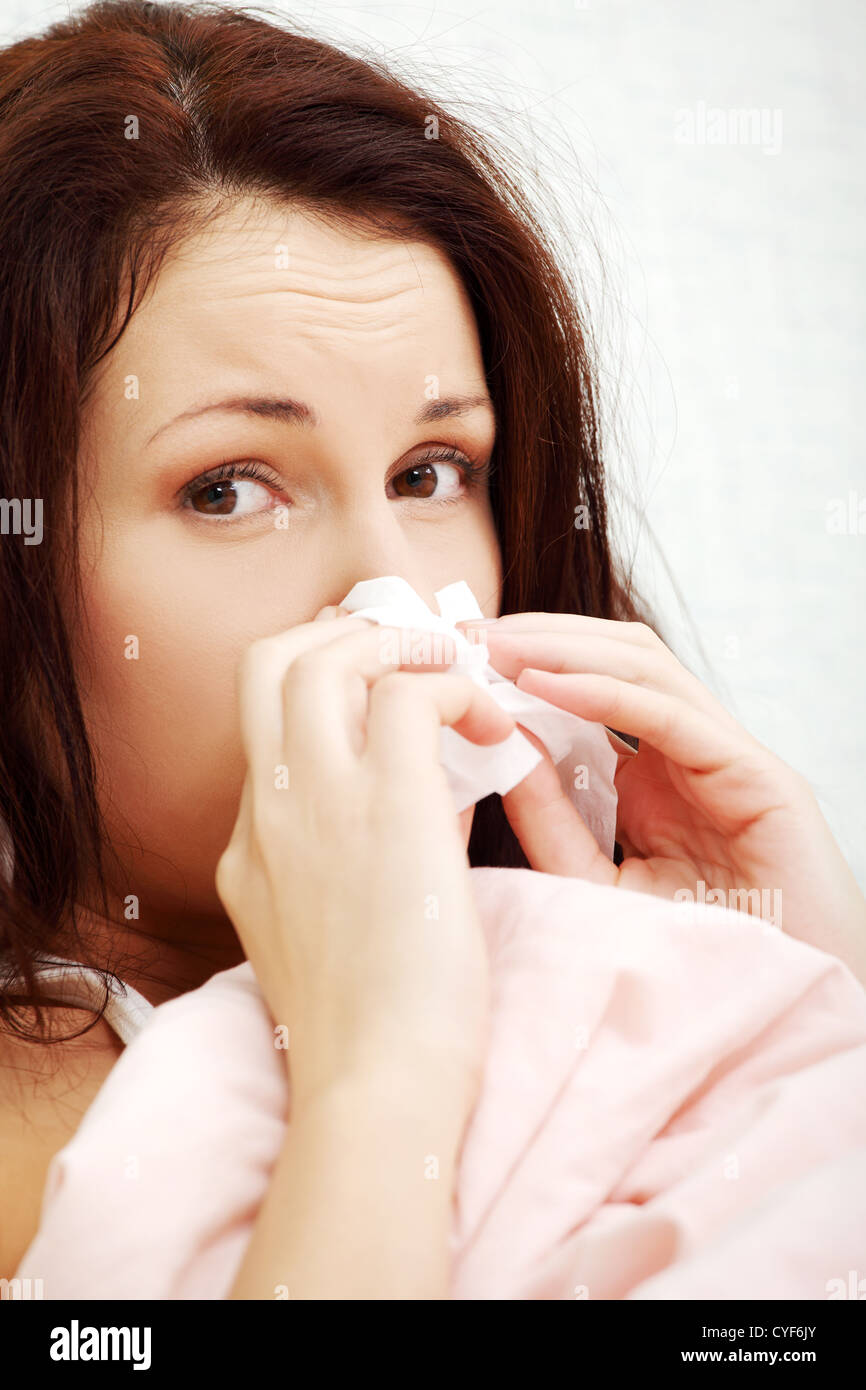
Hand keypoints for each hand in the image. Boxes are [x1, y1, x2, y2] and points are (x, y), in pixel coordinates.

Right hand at [216, 606, 517, 1123]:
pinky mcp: (387, 804)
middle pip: (270, 661)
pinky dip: (454, 689)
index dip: (319, 680)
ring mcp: (316, 800)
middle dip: (341, 636)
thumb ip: (327, 867)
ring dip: (399, 646)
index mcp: (249, 845)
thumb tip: (394, 815)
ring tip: (455, 676)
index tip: (372, 677)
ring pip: (327, 655)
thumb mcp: (313, 940)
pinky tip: (490, 728)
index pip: (264, 721)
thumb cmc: (370, 1029)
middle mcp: (268, 809)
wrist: (376, 1085)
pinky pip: (412, 692)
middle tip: (409, 652)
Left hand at [457, 612, 865, 986]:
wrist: (777, 1013)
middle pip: (613, 656)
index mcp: (653, 773)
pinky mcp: (758, 778)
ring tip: (495, 645)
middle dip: (537, 637)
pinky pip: (673, 716)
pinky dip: (605, 693)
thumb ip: (550, 821)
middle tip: (464, 633)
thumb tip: (503, 744)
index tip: (453, 657)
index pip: (587, 685)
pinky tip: (546, 683)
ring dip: (564, 648)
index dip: (522, 662)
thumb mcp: (594, 885)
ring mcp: (727, 757)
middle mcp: (689, 752)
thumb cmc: (694, 962)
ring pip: (644, 666)